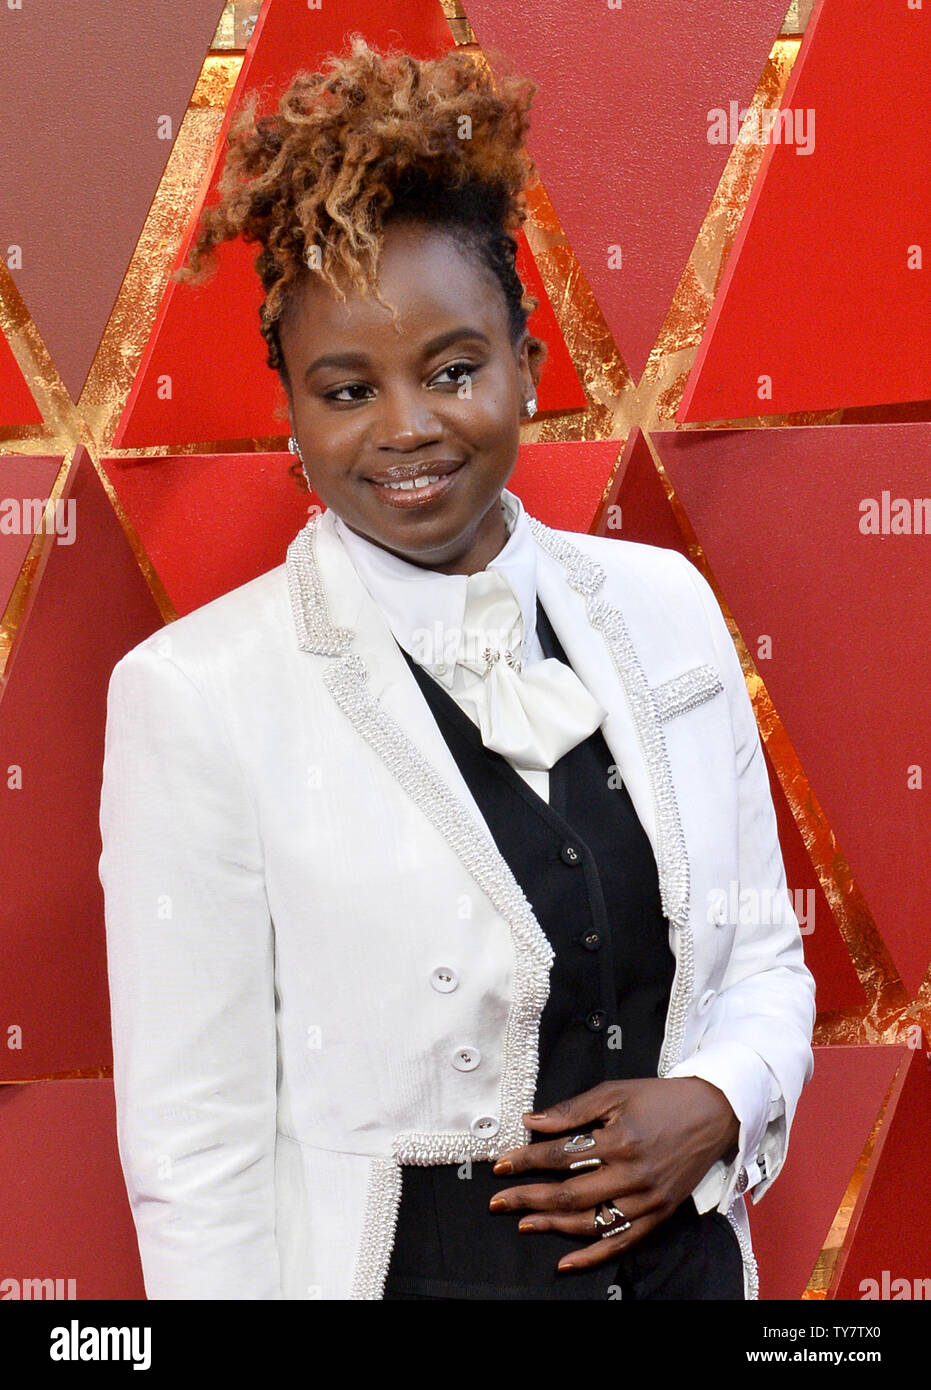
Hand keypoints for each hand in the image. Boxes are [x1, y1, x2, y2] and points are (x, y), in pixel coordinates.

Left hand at [488, 1077, 739, 1271]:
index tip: (501, 1165)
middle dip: (529, 1198)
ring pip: (591, 1223)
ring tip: (524, 1223)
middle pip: (570, 1194)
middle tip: (499, 1202)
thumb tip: (532, 1121)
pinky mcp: (658, 1215)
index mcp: (620, 1140)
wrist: (712, 1114)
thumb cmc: (660, 1099)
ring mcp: (647, 1200)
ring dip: (553, 1226)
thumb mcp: (615, 1092)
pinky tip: (566, 1262)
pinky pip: (621, 1243)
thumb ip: (572, 1110)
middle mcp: (633, 1175)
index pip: (561, 1156)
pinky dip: (592, 1256)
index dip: (526, 1161)